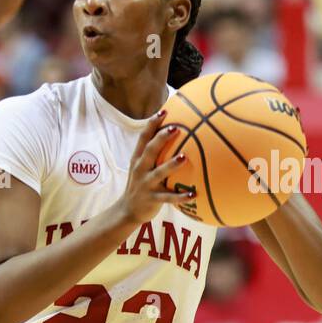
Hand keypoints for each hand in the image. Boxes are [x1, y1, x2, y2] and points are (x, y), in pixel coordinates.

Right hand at [112, 110, 192, 225]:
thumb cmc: (141, 184)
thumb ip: (155, 153)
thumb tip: (177, 135)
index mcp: (138, 159)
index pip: (143, 138)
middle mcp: (140, 170)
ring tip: (184, 157)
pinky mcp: (152, 199)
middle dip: (161, 139)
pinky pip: (168, 198)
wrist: (127, 210)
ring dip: (171, 165)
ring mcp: (146, 184)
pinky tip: (194, 194)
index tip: (164, 111)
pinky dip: (180, 197)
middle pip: (150, 151)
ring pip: (159, 173)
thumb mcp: (142, 167)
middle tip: (176, 128)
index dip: (152, 124)